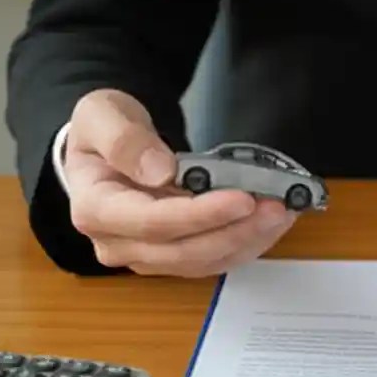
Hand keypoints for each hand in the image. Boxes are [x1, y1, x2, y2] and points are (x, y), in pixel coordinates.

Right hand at [64, 89, 296, 275]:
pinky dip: (244, 243)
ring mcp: (143, 256)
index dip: (201, 215)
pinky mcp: (169, 257)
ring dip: (246, 240)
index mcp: (94, 209)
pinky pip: (211, 260)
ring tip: (281, 212)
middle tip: (276, 206)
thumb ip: (124, 139)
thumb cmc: (103, 128)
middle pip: (182, 251)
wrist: (105, 145)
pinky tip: (270, 223)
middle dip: (235, 231)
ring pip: (202, 261)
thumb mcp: (102, 114)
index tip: (242, 199)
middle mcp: (116, 243)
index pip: (152, 222)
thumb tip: (160, 172)